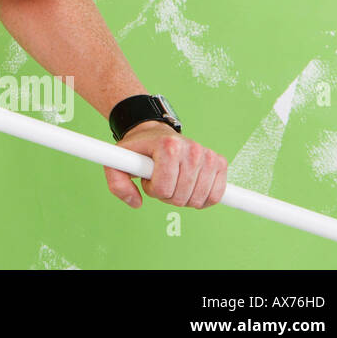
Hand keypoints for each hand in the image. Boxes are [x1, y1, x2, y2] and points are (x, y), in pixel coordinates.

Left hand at [104, 121, 227, 209]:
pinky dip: (201, 199)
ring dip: (183, 197)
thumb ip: (117, 184)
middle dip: (167, 195)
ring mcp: (207, 155)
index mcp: (168, 146)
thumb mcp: (118, 162)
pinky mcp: (219, 162)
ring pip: (198, 199)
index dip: (152, 190)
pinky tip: (190, 186)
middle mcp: (191, 149)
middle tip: (161, 179)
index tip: (148, 177)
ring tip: (173, 180)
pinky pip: (216, 196)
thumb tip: (136, 203)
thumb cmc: (139, 150)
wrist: (156, 134)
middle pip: (181, 197)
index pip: (163, 189)